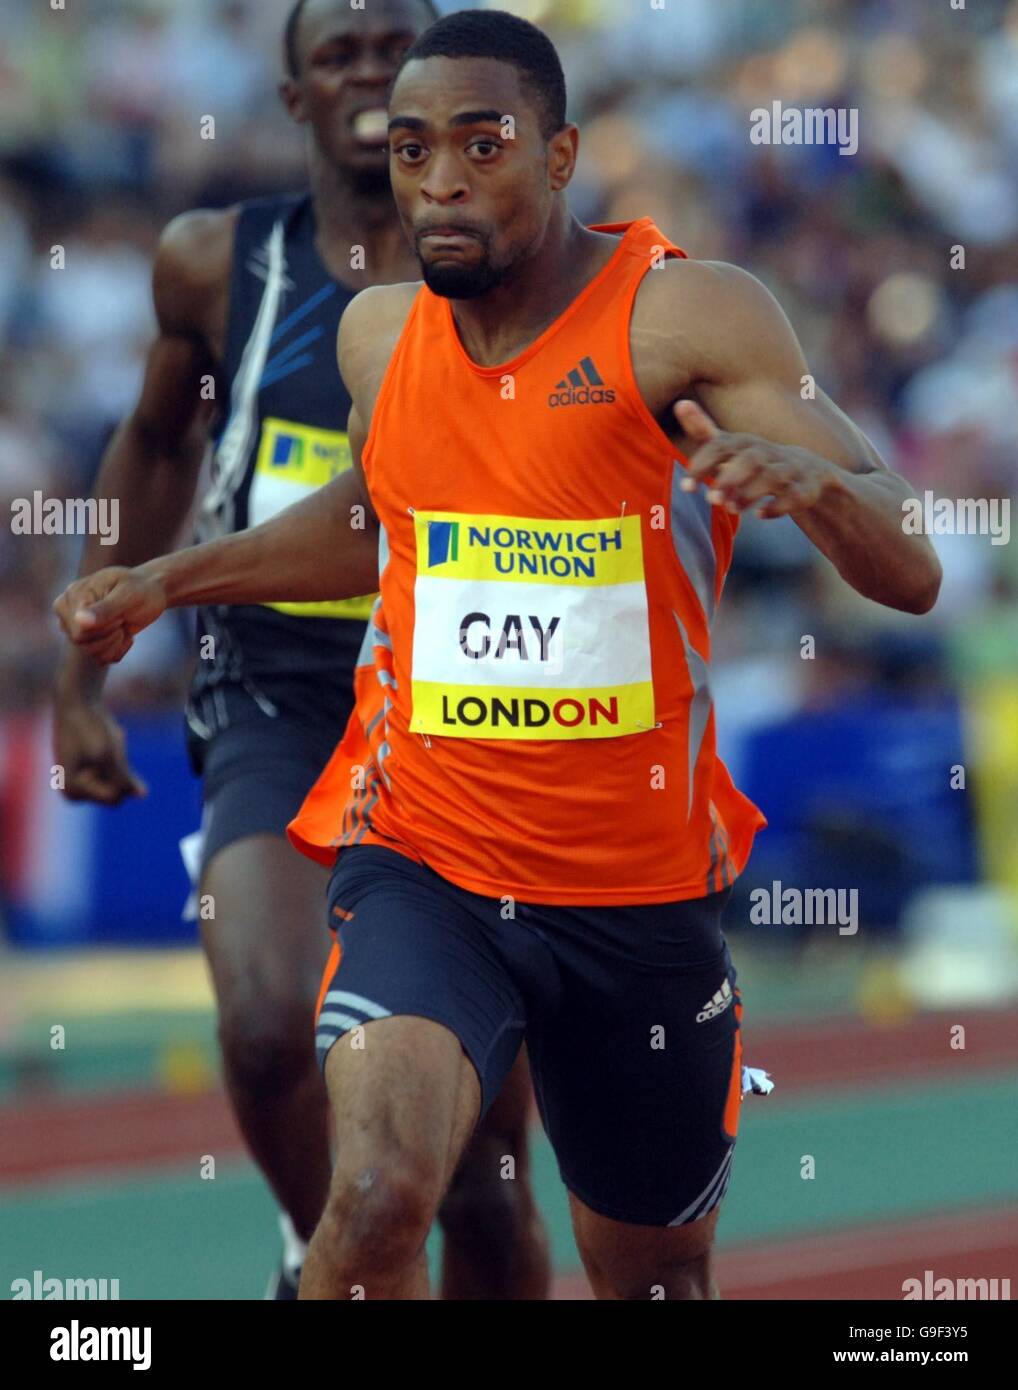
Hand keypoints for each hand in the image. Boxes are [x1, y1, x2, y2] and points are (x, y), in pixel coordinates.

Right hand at [52, 566, 167, 664]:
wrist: (151, 592)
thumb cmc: (139, 588)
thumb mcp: (126, 595)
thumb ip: (104, 609)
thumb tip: (80, 620)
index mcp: (72, 597)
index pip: (79, 631)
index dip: (105, 627)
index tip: (120, 612)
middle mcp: (69, 614)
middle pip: (82, 643)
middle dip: (110, 634)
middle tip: (122, 617)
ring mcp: (78, 629)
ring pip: (91, 653)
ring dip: (115, 642)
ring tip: (123, 624)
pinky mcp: (90, 640)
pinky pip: (101, 658)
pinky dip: (119, 649)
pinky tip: (125, 634)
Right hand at [53, 695, 147, 804]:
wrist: (77, 700)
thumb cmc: (91, 727)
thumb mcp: (109, 754)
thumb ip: (124, 778)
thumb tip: (143, 795)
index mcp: (72, 792)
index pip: (114, 798)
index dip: (118, 775)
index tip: (101, 753)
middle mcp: (72, 791)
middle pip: (115, 793)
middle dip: (118, 771)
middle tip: (102, 745)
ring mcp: (80, 782)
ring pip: (117, 781)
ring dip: (117, 762)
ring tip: (100, 742)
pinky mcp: (87, 770)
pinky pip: (115, 772)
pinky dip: (117, 757)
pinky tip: (105, 740)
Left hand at [674, 399, 832, 517]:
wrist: (807, 472)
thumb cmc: (757, 461)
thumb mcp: (731, 447)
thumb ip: (704, 432)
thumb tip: (680, 403)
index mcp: (746, 444)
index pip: (723, 446)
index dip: (703, 464)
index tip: (687, 487)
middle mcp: (768, 453)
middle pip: (750, 459)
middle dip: (730, 479)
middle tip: (712, 500)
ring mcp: (790, 469)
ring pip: (773, 477)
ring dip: (751, 493)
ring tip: (732, 509)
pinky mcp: (806, 488)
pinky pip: (797, 495)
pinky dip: (778, 506)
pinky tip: (760, 515)